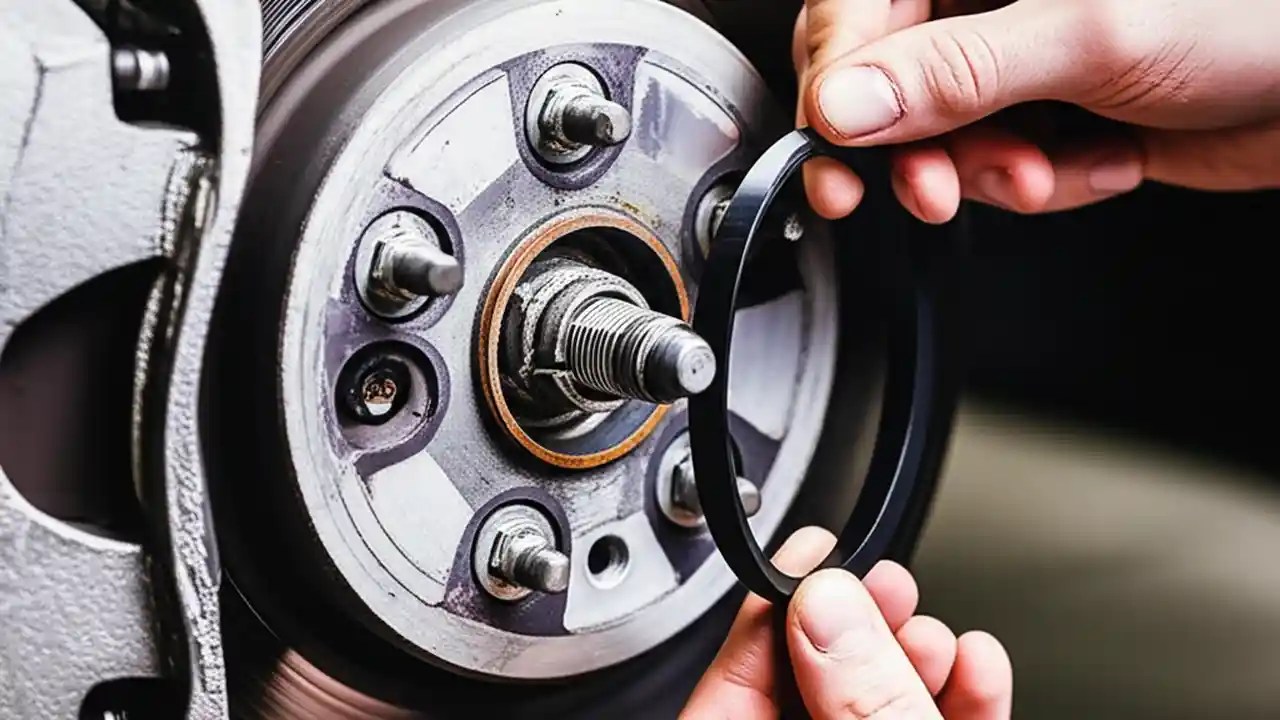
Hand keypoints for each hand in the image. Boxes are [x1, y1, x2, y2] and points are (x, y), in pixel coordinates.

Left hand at [680, 527, 1011, 718]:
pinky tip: (976, 666)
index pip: (729, 677)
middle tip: (885, 581)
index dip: (774, 604)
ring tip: (936, 631)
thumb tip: (829, 604)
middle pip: (809, 684)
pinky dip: (956, 704)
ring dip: (913, 660)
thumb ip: (860, 695)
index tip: (810, 549)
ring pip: (870, 708)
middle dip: (856, 624)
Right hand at [793, 0, 1279, 222]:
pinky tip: (1103, 159)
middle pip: (889, 82)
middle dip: (916, 148)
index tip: (841, 147)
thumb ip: (955, 71)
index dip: (838, 84)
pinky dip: (1047, 179)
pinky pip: (1002, 163)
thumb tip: (845, 105)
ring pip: (943, 135)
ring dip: (991, 172)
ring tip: (1047, 170)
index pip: (857, 12)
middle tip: (931, 189)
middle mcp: (990, 0)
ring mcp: (1021, 57)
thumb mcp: (1089, 36)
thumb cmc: (1255, 15)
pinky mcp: (1052, 109)